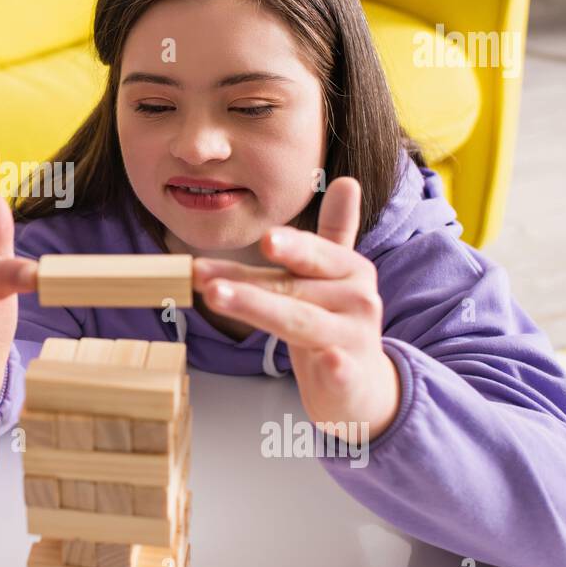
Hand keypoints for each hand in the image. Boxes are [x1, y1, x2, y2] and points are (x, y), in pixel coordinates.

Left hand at [192, 177, 400, 441]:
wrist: (361, 386)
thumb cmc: (334, 324)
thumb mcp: (329, 279)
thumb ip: (331, 233)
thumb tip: (346, 180)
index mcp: (349, 268)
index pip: (307, 255)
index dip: (287, 246)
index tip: (264, 239)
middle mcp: (357, 298)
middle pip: (290, 288)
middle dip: (245, 284)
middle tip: (204, 279)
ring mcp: (354, 337)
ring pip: (301, 322)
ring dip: (259, 309)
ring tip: (217, 298)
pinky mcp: (351, 377)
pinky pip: (341, 370)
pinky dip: (335, 366)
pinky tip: (327, 360)